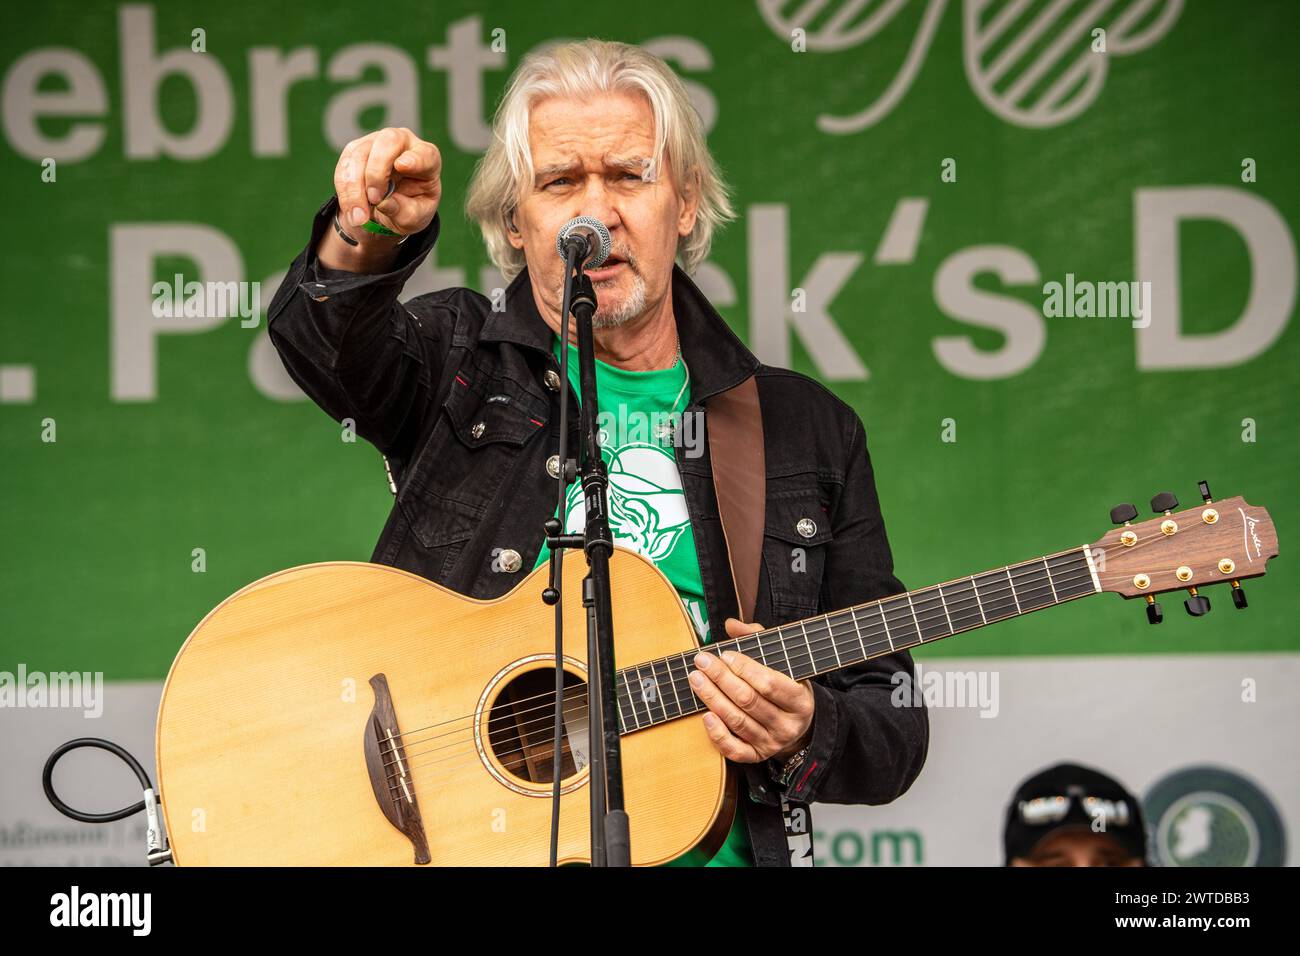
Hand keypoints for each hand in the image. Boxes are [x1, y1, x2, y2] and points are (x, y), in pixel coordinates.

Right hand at [321, 127, 441, 268]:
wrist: (389, 207)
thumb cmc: (410, 208)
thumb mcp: (415, 218)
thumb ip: (405, 213)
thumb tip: (385, 204)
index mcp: (427, 158)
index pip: (424, 154)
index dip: (415, 158)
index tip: (403, 166)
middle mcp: (403, 143)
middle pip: (388, 142)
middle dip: (376, 172)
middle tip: (374, 201)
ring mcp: (376, 142)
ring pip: (359, 155)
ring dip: (355, 188)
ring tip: (359, 217)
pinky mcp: (355, 150)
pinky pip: (344, 166)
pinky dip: (345, 191)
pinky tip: (352, 210)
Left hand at [688, 617, 815, 763]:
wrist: (798, 725)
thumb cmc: (786, 686)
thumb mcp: (782, 661)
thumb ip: (758, 638)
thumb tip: (732, 624)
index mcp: (800, 699)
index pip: (769, 684)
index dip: (744, 668)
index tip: (724, 654)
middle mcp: (788, 724)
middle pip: (749, 701)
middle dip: (721, 679)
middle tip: (701, 662)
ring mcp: (772, 743)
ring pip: (738, 722)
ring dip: (713, 699)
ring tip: (696, 679)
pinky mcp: (757, 756)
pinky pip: (735, 750)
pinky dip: (718, 734)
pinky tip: (705, 715)